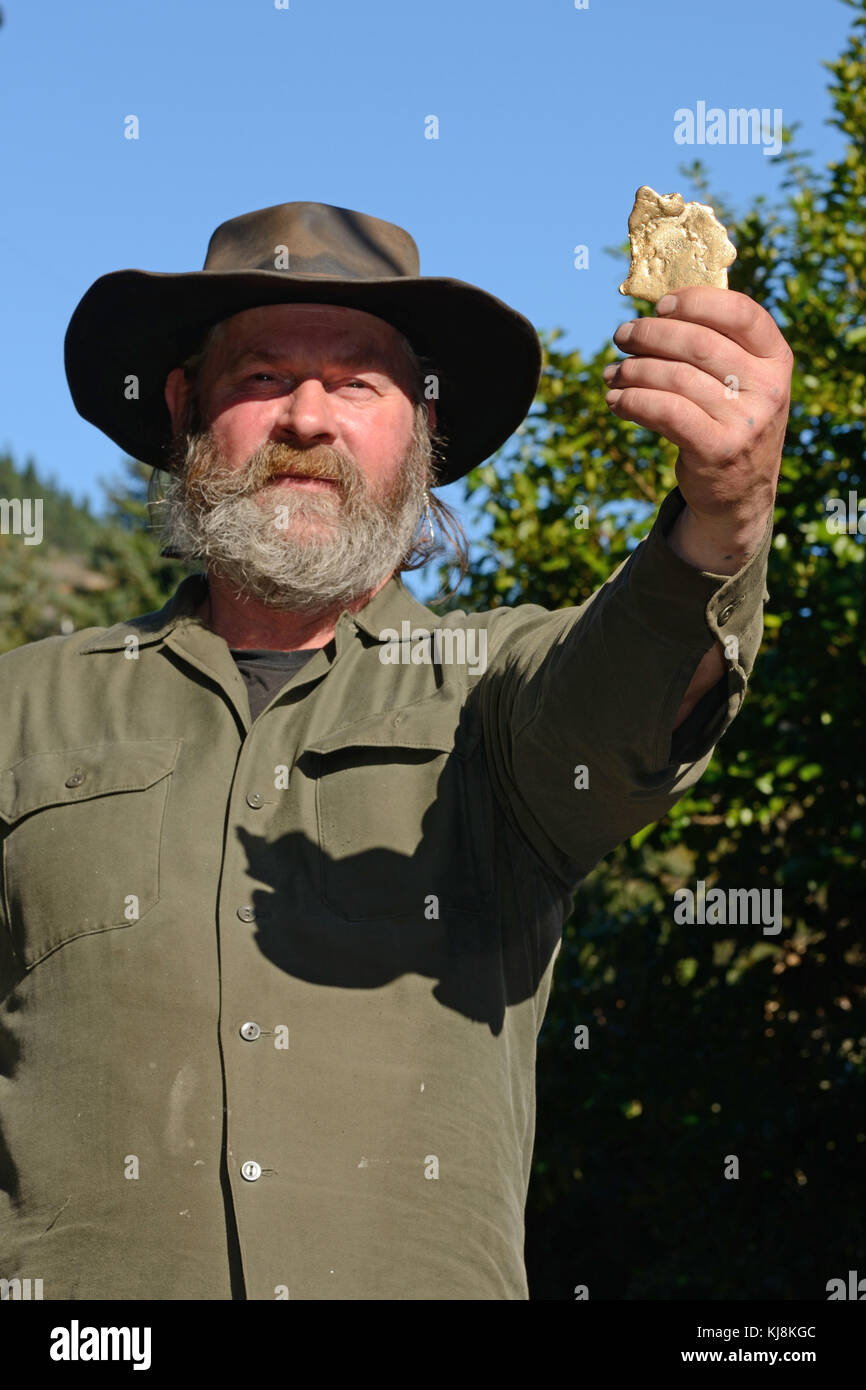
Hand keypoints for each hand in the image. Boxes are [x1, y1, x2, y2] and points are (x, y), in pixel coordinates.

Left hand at [603, 286, 792, 572]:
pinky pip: (665, 412)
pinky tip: (616, 401)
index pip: (741, 312)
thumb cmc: (730, 421)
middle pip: (698, 343)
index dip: (696, 301)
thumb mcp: (742, 382)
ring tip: (613, 373)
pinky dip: (633, 401)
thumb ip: (716, 345)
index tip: (660, 305)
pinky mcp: (717, 449)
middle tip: (622, 336)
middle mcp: (769, 388)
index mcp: (777, 359)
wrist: (740, 493)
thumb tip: (654, 312)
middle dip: (651, 334)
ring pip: (675, 378)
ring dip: (634, 371)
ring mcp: (746, 422)